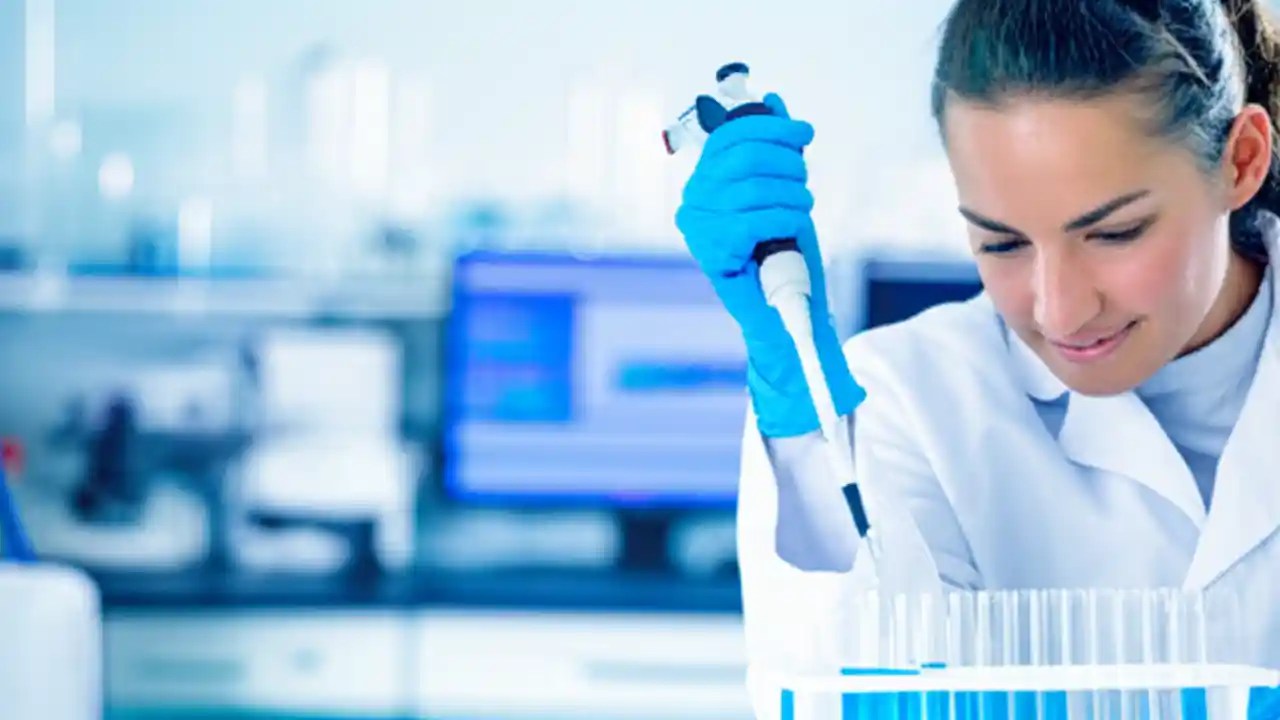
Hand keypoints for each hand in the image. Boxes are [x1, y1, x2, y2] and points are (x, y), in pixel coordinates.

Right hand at [676, 94, 864, 436]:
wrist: (788, 312)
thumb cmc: (785, 254)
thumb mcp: (785, 191)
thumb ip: (776, 149)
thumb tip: (773, 100)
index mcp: (706, 181)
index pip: (730, 136)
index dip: (771, 127)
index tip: (804, 133)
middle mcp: (693, 201)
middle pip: (742, 158)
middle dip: (786, 163)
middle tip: (804, 183)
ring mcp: (697, 228)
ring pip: (753, 188)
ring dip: (791, 196)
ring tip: (800, 211)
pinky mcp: (709, 252)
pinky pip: (753, 219)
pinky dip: (782, 221)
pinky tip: (790, 231)